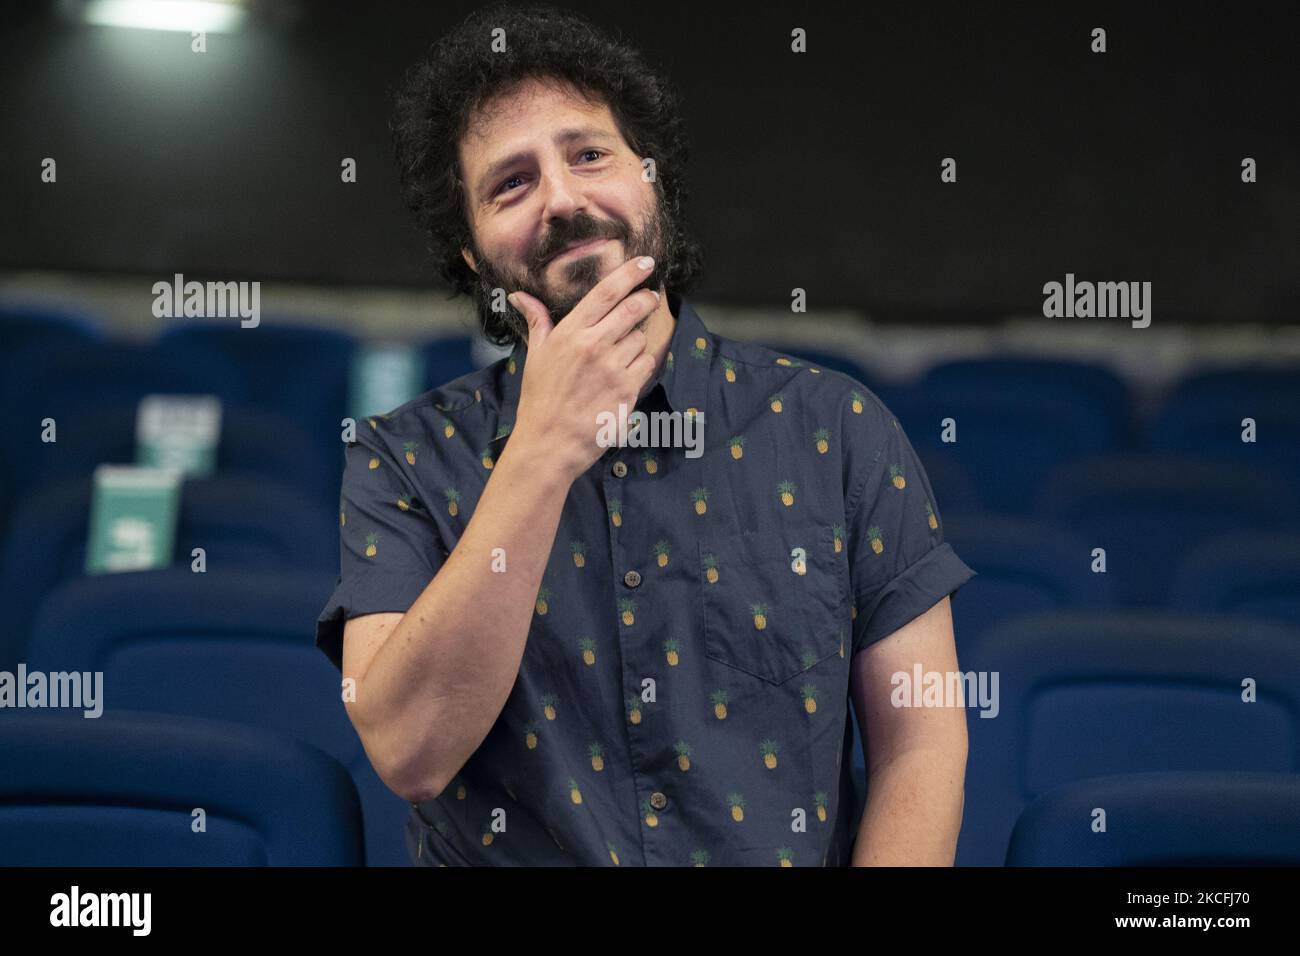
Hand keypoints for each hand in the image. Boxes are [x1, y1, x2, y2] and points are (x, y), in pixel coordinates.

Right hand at [506, 256, 660, 481]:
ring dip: (635, 342)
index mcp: (570, 333)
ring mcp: (613, 368)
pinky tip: (623, 376)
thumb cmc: (539, 400)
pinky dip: (640, 366)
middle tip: (650, 298)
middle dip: (646, 300)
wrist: (549, 444)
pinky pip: (645, 365)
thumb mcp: (536, 356)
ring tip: (617, 358)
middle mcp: (594, 345)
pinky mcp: (627, 390)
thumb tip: (520, 296)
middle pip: (633, 309)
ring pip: (640, 339)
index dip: (630, 274)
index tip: (646, 263)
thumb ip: (537, 321)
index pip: (606, 292)